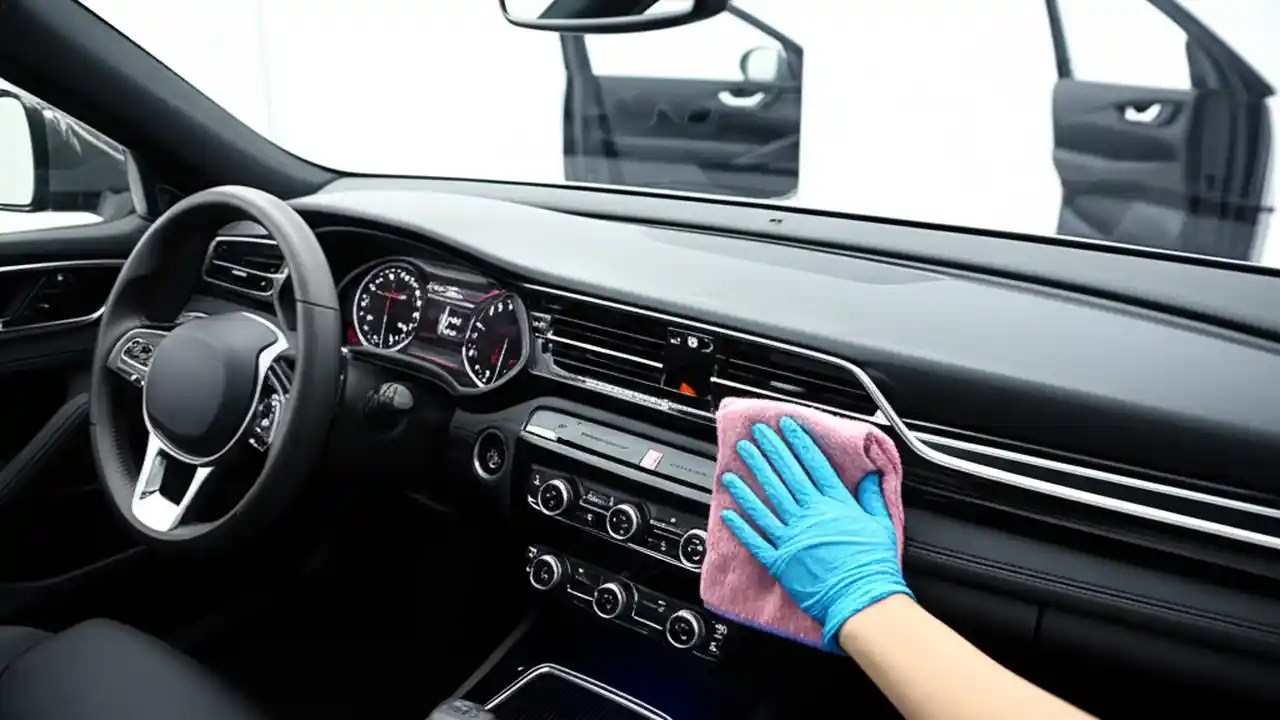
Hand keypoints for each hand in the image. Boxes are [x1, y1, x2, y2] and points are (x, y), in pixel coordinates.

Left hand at [720, 416, 911, 648]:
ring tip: (736, 462)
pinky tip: (728, 511)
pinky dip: (740, 525)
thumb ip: (872, 497)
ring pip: (765, 502)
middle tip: (755, 433)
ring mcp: (791, 537)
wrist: (862, 599)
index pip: (813, 465)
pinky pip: (755, 539)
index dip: (798, 443)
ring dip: (749, 480)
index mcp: (834, 504)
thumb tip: (871, 476)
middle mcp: (809, 515)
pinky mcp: (780, 560)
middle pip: (785, 476)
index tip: (787, 426)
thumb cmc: (872, 565)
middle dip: (769, 451)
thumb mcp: (880, 524)